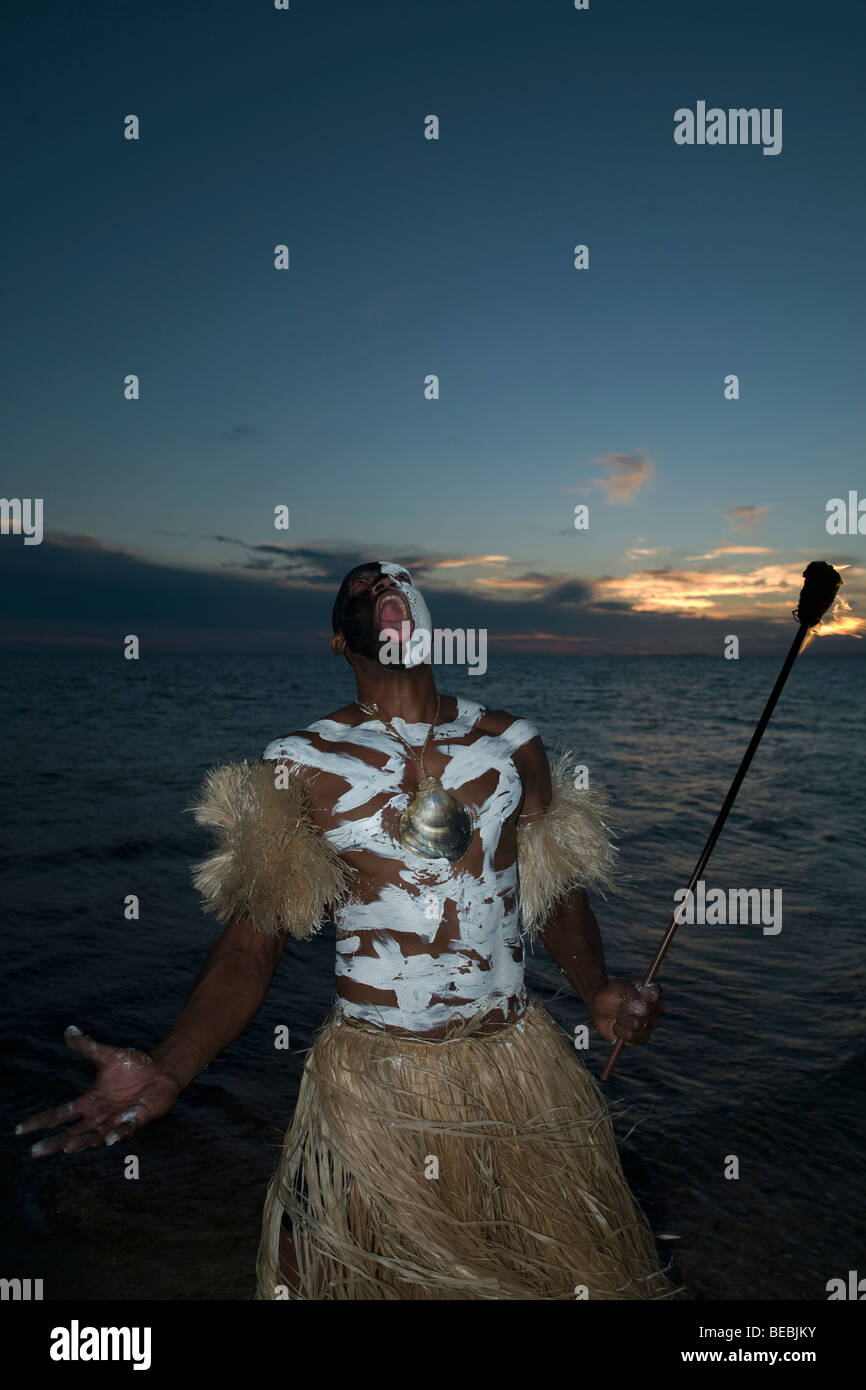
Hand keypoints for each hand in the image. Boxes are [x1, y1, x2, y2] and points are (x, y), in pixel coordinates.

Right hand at [15, 1025, 181, 1156]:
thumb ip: (88, 1047)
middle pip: (72, 1133)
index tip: (20, 1129)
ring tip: (66, 1147)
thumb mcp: (108, 1055)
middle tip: (35, 1152)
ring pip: (95, 1136)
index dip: (41, 1121)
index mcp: (90, 1102)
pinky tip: (108, 1139)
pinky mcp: (137, 1119)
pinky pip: (125, 1130)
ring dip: (82, 1142)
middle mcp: (100, 1115)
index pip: (60, 1114)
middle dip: (54, 1143)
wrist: (161, 1071)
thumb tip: (69, 1030)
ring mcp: (117, 1120)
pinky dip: (116, 1135)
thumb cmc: (133, 1067)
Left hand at [589, 978, 663, 1045]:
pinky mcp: (639, 1039)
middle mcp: (653, 1011)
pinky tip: (616, 1026)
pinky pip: (631, 1036)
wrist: (598, 1009)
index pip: (655, 994)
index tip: (637, 994)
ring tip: (618, 1016)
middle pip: (647, 1012)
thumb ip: (630, 991)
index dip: (646, 995)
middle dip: (629, 1009)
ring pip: (638, 1025)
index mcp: (650, 994)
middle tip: (621, 1005)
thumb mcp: (617, 986)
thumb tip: (641, 1006)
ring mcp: (648, 1026)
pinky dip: (619, 1030)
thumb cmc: (610, 994)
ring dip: (623, 1019)